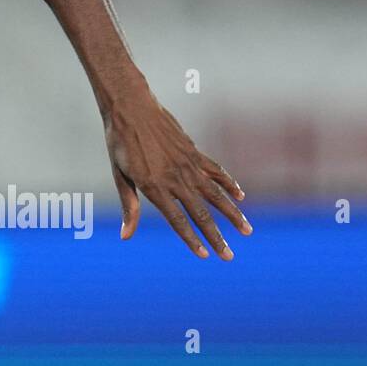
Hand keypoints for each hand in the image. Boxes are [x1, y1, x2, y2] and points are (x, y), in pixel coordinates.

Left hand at [105, 91, 250, 259]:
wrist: (131, 108)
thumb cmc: (120, 142)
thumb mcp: (119, 175)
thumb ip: (129, 206)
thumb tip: (126, 236)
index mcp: (154, 186)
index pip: (177, 220)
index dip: (192, 240)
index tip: (205, 256)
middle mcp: (175, 178)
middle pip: (201, 213)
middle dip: (216, 237)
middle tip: (229, 257)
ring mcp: (187, 164)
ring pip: (216, 194)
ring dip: (233, 214)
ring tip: (246, 231)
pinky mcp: (193, 152)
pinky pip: (216, 171)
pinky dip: (229, 184)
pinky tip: (240, 196)